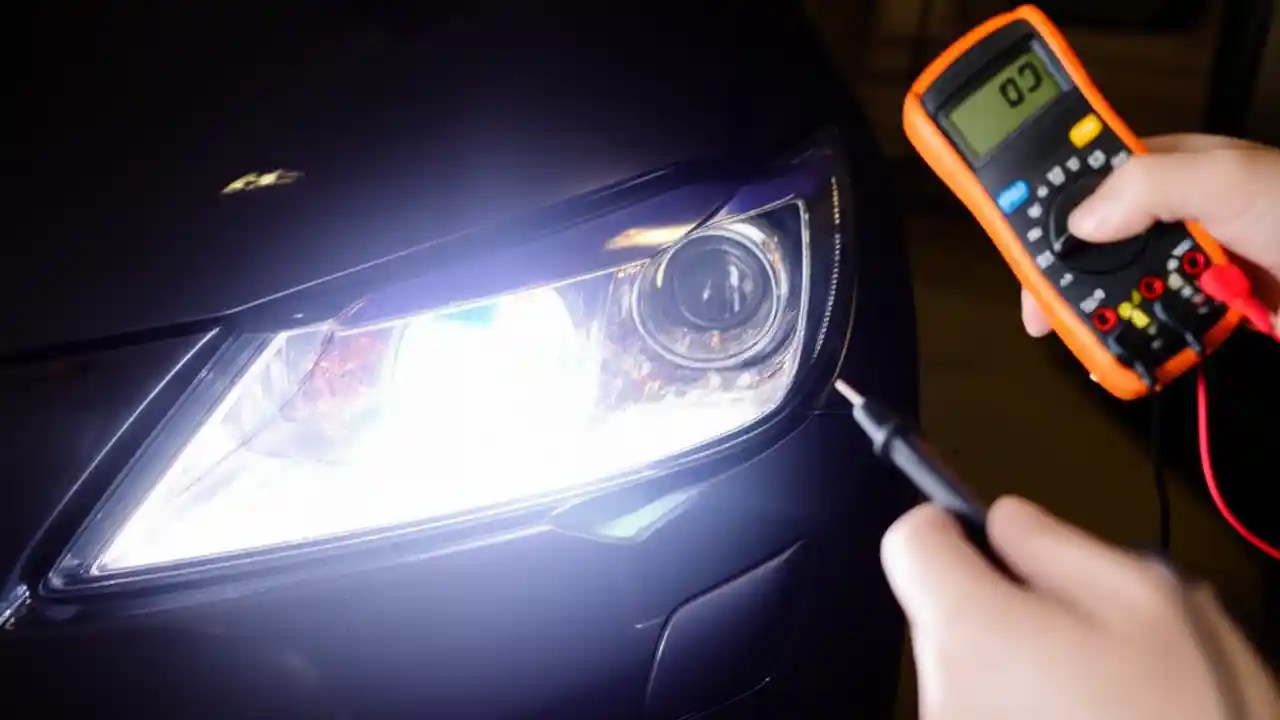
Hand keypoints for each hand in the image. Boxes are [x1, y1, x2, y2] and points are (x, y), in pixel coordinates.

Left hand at [883, 497, 1279, 719]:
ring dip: (1012, 668)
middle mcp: (937, 691)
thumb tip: (1003, 522)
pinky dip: (1016, 710)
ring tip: (1095, 694)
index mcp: (969, 629)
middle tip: (1082, 634)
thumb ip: (1057, 544)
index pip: (908, 544)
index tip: (991, 544)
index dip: (947, 529)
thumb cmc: (1185, 711)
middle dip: (997, 606)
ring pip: (964, 672)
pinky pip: (978, 715)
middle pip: (941, 613)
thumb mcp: (1147, 601)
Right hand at [1022, 134, 1279, 336]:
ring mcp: (1189, 263)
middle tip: (1047, 320)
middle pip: (1091, 251)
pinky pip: (1156, 329)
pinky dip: (1140, 350)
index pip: (1082, 187)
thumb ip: (1151, 186)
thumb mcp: (1231, 181)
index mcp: (1167, 172)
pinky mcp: (1209, 308)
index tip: (1020, 255)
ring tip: (1097, 347)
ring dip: (1103, 322)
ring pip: (1118, 294)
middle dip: (1066, 284)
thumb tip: (1082, 220)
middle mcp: (1171, 216)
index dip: (1044, 218)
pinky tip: (1129, 363)